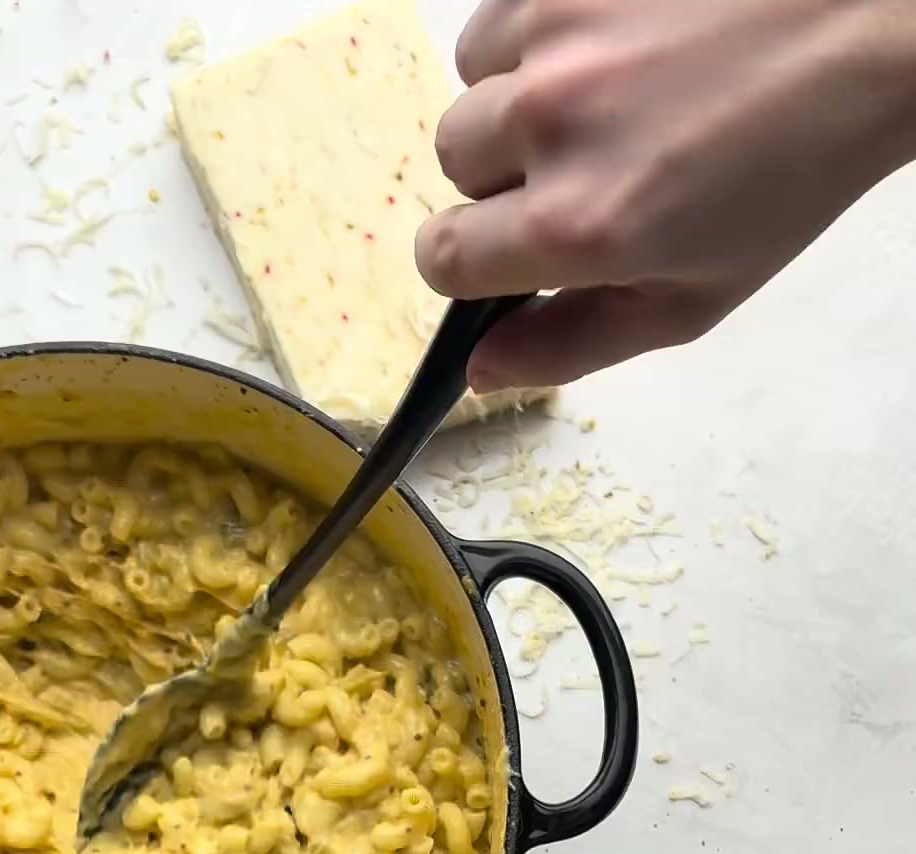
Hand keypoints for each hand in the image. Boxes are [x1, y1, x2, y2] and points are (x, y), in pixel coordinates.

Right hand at [416, 0, 915, 388]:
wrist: (860, 29)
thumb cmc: (789, 171)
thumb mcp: (691, 299)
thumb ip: (572, 344)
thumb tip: (480, 368)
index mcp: (579, 226)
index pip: (443, 259)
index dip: (470, 262)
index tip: (506, 248)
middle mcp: (552, 126)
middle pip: (452, 167)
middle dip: (503, 175)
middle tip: (590, 164)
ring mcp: (557, 34)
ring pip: (471, 85)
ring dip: (515, 99)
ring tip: (604, 99)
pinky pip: (500, 19)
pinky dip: (536, 38)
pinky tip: (607, 47)